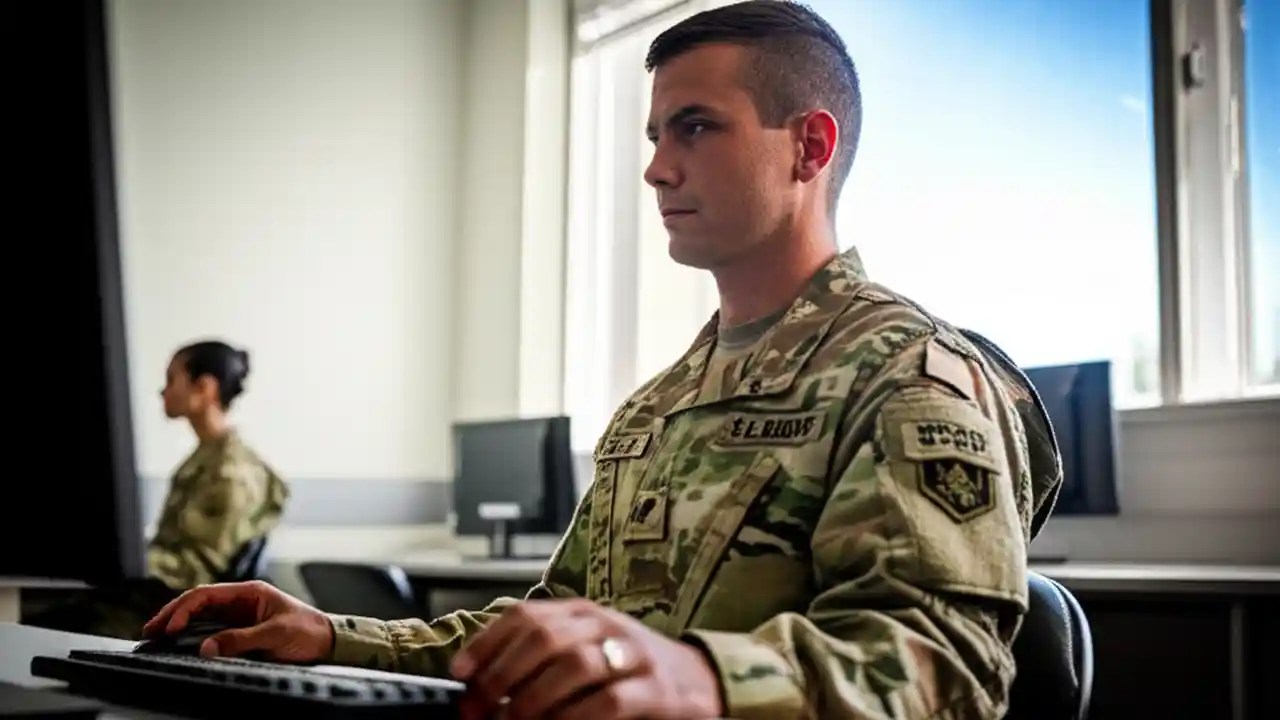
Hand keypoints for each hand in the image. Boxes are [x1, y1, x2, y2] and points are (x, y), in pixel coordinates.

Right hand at [142, 580, 333, 662]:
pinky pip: (211, 633)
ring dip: (178, 627)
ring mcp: (239, 617)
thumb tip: (206, 648)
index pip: (206, 594)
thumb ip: (241, 640)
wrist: (328, 643)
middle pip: (198, 604)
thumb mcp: (275, 633)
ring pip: (201, 619)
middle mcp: (240, 602)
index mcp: (249, 592)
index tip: (171, 627)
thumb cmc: (308, 631)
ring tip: (156, 638)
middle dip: (172, 615)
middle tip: (149, 632)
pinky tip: (178, 645)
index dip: (184, 609)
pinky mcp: (240, 633)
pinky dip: (192, 638)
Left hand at [449, 598, 723, 719]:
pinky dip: (571, 719)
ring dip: (531, 699)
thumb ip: (545, 656)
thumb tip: (480, 679)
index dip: (488, 642)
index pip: (526, 615)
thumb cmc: (632, 670)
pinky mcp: (656, 691)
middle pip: (544, 638)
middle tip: (477, 708)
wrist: (703, 682)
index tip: (460, 672)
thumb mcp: (589, 649)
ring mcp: (633, 655)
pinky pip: (606, 703)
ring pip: (573, 666)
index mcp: (584, 613)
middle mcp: (607, 626)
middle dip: (501, 675)